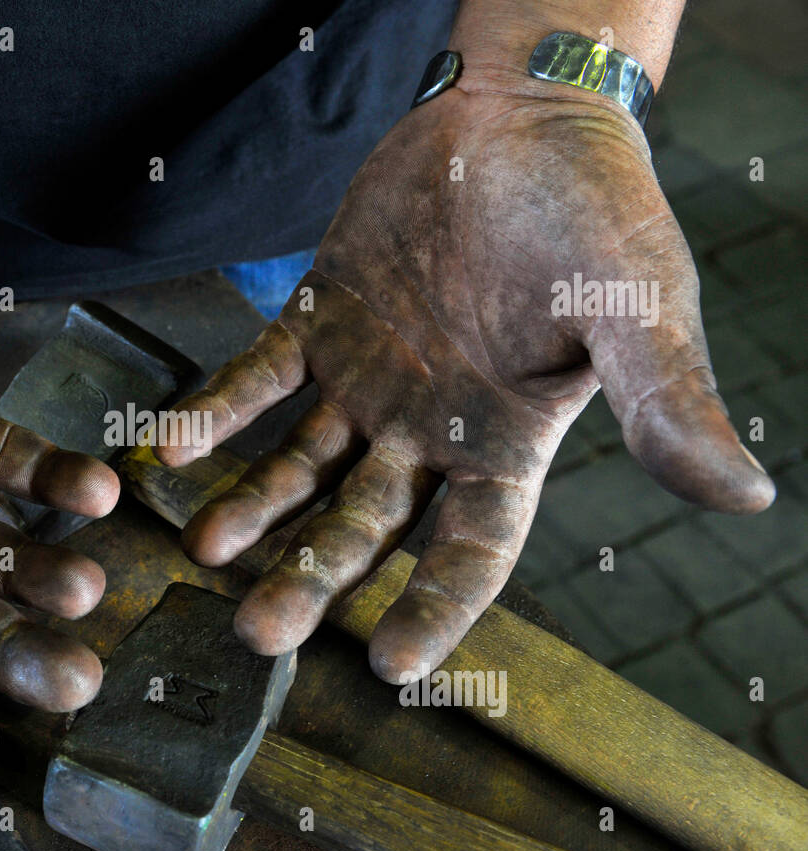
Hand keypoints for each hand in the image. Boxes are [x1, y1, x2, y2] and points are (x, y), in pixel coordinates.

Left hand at [157, 86, 773, 681]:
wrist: (519, 114)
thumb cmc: (593, 208)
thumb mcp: (635, 308)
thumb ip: (667, 401)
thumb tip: (748, 492)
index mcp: (506, 444)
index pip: (470, 551)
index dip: (434, 610)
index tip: (388, 666)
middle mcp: (429, 430)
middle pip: (365, 527)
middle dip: (312, 579)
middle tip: (257, 631)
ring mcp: (368, 381)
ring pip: (302, 467)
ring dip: (253, 508)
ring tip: (205, 548)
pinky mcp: (319, 323)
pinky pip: (260, 377)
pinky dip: (217, 410)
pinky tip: (173, 444)